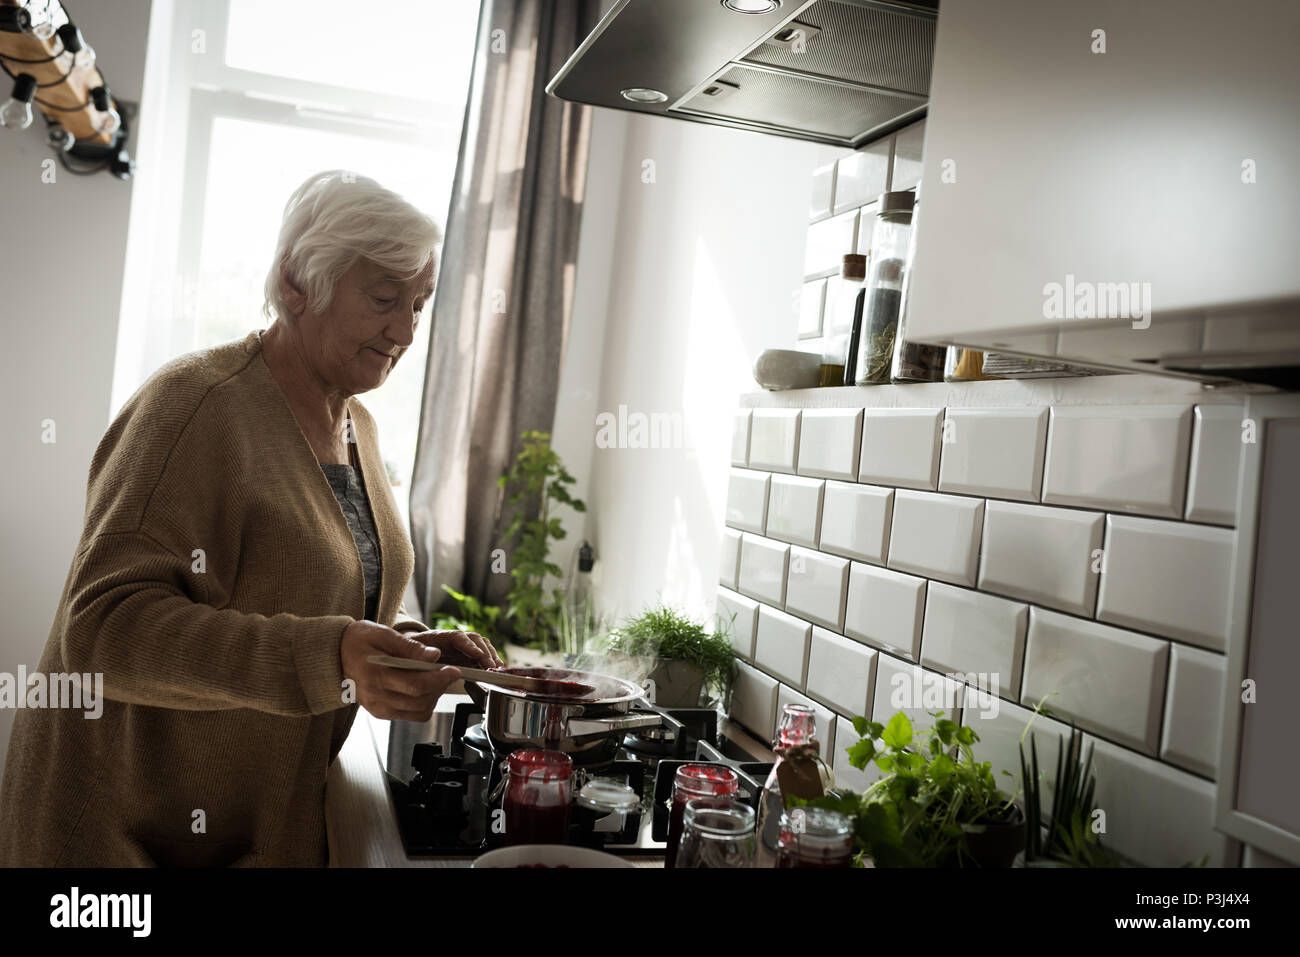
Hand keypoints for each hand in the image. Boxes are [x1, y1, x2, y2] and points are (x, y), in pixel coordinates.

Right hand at [339, 620, 461, 721]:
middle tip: (450, 671)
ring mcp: (378, 708)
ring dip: (433, 695)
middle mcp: (376, 697)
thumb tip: (434, 655)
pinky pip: (411, 714)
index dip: (439, 679)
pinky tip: (423, 686)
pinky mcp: (381, 712)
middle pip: (419, 700)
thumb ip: (409, 646)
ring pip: (418, 711)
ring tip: (436, 677)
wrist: (336, 654)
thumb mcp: (383, 634)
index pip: (415, 685)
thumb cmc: (358, 641)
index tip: (454, 670)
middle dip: (440, 686)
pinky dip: (423, 703)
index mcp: (375, 676)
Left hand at [405, 629, 503, 669]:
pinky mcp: (465, 656)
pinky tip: (494, 671)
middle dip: (485, 652)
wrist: (408, 653)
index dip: (468, 645)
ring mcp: (460, 647)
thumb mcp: (409, 652)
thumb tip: (433, 656)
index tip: (477, 654)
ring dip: (490, 656)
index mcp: (438, 637)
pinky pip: (480, 656)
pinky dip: (489, 662)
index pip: (457, 637)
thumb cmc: (408, 652)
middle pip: (474, 640)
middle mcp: (453, 640)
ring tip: (497, 668)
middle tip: (491, 666)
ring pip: (480, 646)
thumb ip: (418, 653)